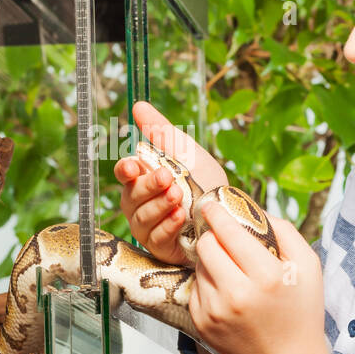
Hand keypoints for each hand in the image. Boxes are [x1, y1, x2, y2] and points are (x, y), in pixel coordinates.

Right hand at [115, 100, 228, 266]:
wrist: (230, 211)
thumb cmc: (205, 180)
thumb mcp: (185, 151)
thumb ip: (160, 131)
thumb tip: (138, 105)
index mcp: (142, 178)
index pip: (123, 173)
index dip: (124, 170)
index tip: (132, 166)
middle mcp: (140, 204)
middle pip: (131, 195)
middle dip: (149, 186)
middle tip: (167, 177)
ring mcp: (148, 227)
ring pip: (141, 218)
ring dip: (159, 205)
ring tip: (178, 196)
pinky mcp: (160, 247)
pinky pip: (156, 238)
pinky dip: (168, 225)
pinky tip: (181, 216)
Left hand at [187, 205, 328, 353]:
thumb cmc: (301, 314)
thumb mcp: (308, 268)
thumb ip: (284, 231)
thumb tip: (252, 208)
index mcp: (267, 277)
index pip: (228, 232)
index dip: (216, 213)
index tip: (210, 204)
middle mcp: (237, 294)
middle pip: (206, 246)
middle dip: (213, 236)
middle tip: (221, 236)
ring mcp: (215, 312)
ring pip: (199, 266)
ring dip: (211, 261)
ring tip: (232, 271)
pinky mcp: (201, 324)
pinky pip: (196, 288)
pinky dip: (208, 284)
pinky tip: (227, 293)